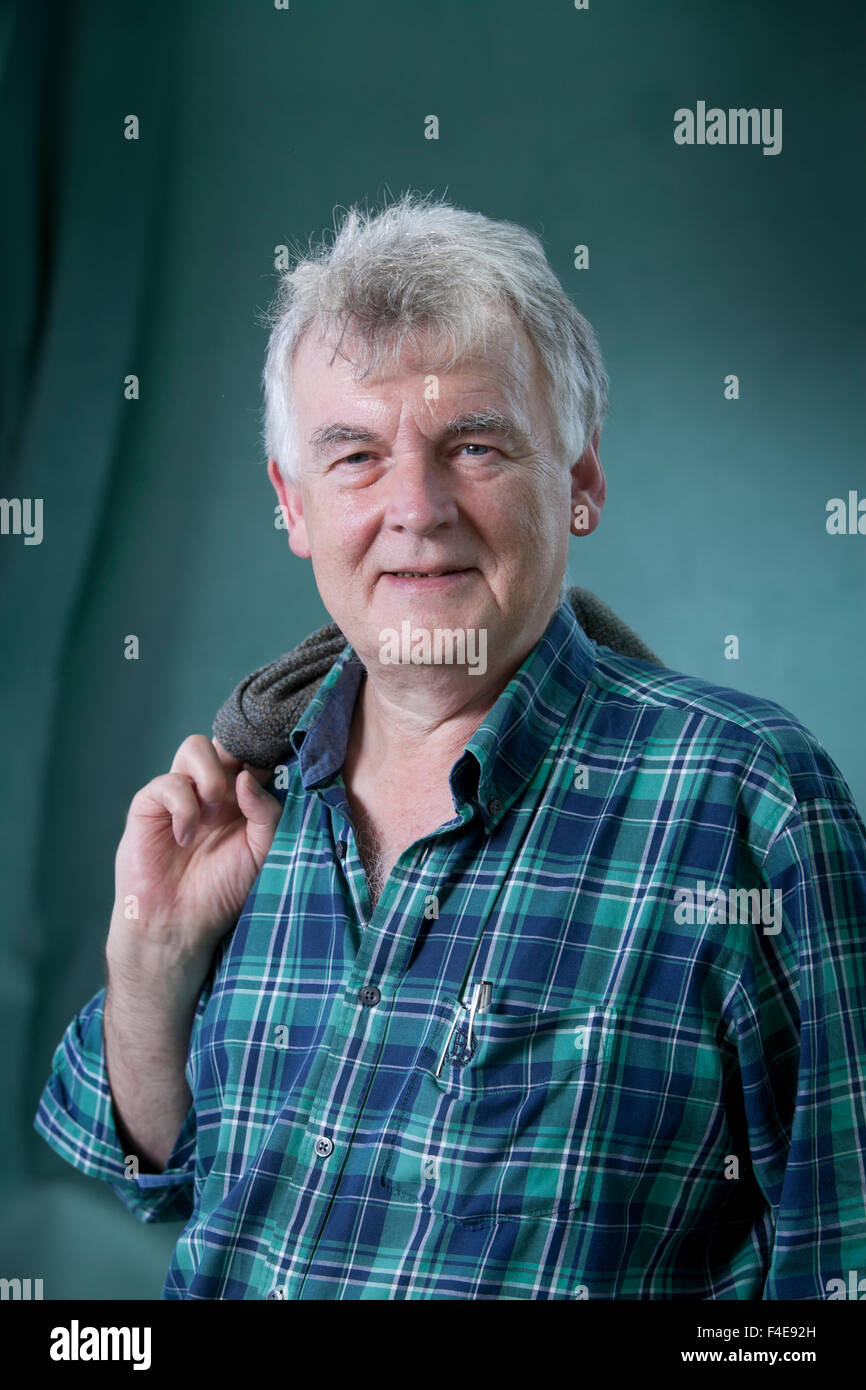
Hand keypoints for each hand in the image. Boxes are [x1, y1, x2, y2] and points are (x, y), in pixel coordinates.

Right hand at [107, 735, 280, 980]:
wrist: (180, 921)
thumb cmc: (225, 888)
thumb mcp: (263, 850)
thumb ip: (267, 811)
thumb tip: (247, 775)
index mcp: (245, 796)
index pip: (256, 754)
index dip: (266, 747)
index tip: (278, 753)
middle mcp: (214, 788)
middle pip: (227, 739)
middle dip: (237, 752)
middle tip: (243, 782)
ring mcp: (182, 792)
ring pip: (195, 745)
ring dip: (210, 774)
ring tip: (213, 810)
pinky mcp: (151, 803)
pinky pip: (169, 782)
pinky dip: (183, 808)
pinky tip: (184, 837)